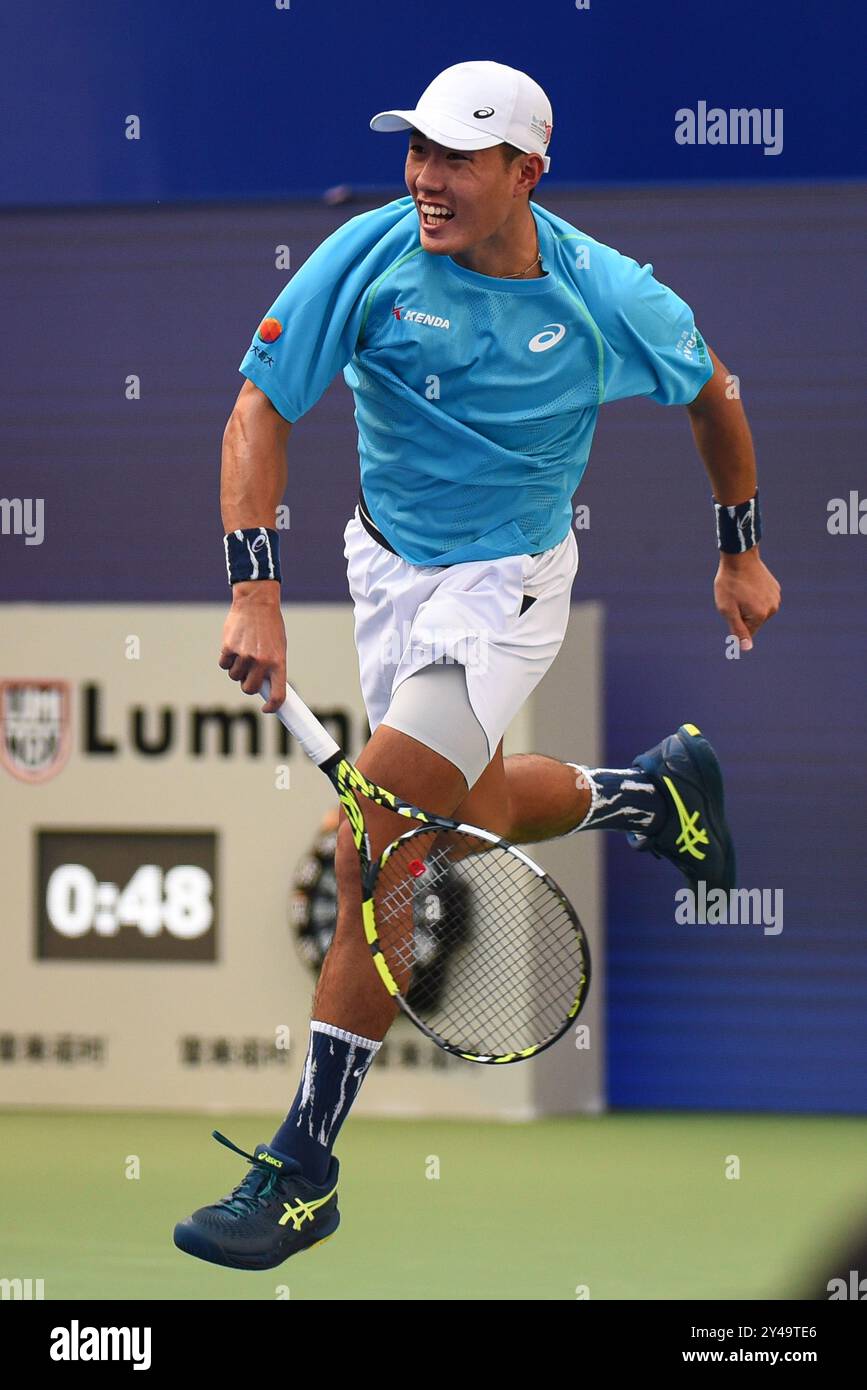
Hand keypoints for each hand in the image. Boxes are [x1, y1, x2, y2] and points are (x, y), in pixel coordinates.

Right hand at [219, 581, 286, 711]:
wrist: (256, 603)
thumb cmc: (270, 627)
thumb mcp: (278, 647)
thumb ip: (273, 667)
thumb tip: (266, 689)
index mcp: (278, 663)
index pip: (278, 695)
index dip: (272, 707)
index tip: (267, 709)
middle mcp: (262, 662)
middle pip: (249, 689)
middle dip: (247, 684)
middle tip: (249, 674)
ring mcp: (244, 656)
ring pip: (235, 676)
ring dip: (236, 669)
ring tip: (243, 652)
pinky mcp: (228, 648)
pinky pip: (224, 664)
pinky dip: (226, 659)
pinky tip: (233, 645)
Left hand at [714, 548, 780, 650]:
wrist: (739, 557)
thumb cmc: (729, 584)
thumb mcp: (727, 609)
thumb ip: (738, 630)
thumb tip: (746, 648)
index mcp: (760, 615)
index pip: (747, 632)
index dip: (735, 621)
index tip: (731, 607)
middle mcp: (772, 608)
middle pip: (753, 621)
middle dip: (742, 613)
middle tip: (735, 597)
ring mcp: (776, 597)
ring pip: (759, 610)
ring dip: (749, 605)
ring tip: (741, 590)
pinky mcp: (775, 588)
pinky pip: (763, 599)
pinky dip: (755, 596)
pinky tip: (749, 585)